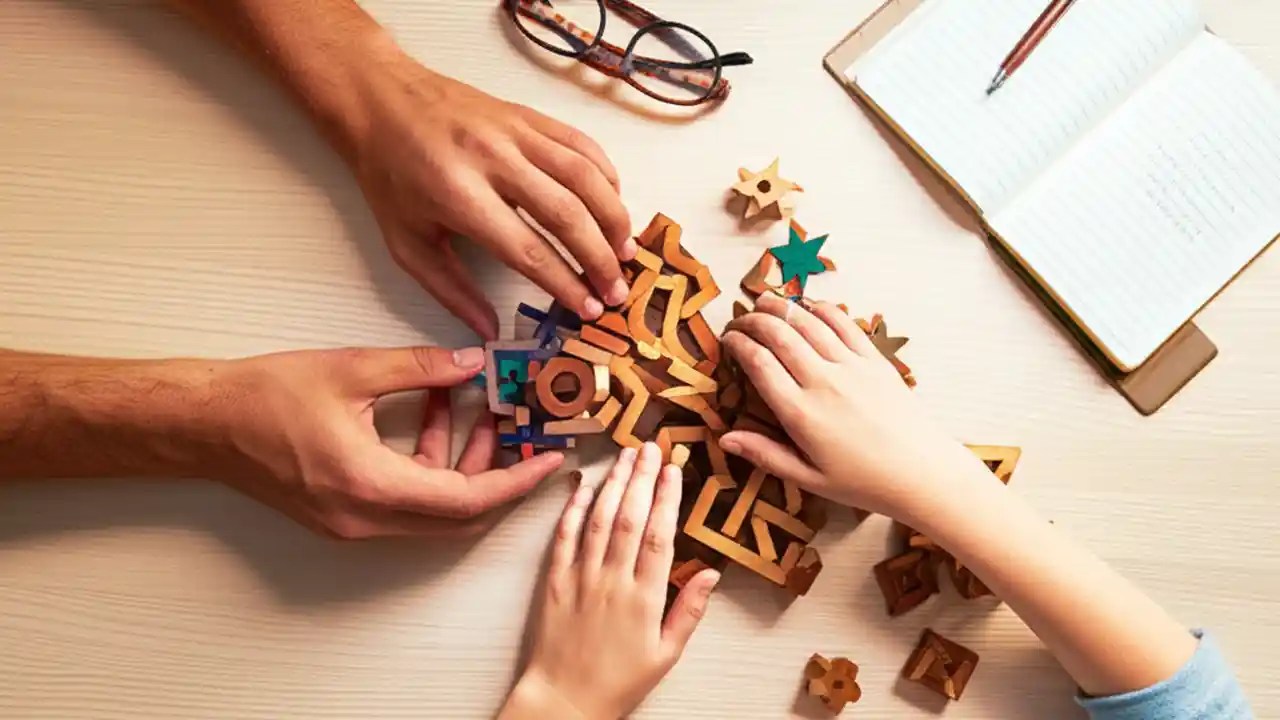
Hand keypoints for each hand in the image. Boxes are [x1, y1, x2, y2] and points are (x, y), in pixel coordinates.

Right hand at [206, 345, 562, 538]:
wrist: (203, 425)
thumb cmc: (263, 398)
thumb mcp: (352, 369)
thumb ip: (421, 368)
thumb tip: (474, 363)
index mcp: (371, 486)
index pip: (468, 501)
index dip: (517, 481)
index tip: (550, 460)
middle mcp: (366, 518)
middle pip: (459, 516)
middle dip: (501, 474)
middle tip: (528, 434)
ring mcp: (354, 521)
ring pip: (434, 508)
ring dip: (464, 463)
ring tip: (483, 408)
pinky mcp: (344, 512)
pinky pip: (406, 497)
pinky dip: (429, 462)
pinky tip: (432, 408)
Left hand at [350, 45, 633, 338]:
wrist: (380, 102)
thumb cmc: (390, 176)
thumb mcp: (406, 243)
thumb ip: (449, 291)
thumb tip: (488, 331)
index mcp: (459, 197)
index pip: (529, 249)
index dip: (565, 283)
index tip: (587, 309)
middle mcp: (493, 160)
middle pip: (566, 214)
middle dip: (599, 258)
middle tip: (616, 291)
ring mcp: (515, 132)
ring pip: (584, 176)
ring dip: (614, 218)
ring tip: (626, 252)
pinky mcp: (528, 115)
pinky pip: (581, 144)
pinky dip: (606, 175)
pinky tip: (613, 204)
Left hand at [501, 444, 719, 719]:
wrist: (565, 701)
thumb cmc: (619, 682)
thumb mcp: (667, 654)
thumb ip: (689, 610)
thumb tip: (712, 573)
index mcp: (644, 598)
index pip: (659, 535)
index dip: (667, 498)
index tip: (674, 469)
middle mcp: (612, 581)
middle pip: (629, 518)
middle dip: (642, 478)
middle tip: (651, 448)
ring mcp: (581, 578)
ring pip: (598, 520)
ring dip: (613, 483)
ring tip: (625, 456)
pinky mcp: (554, 582)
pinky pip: (564, 538)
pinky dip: (573, 509)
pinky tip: (583, 485)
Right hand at [718, 294, 994, 521]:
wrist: (922, 472)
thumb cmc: (863, 482)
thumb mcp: (809, 478)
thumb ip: (765, 454)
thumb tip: (724, 437)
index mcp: (801, 413)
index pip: (759, 364)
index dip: (738, 345)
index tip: (726, 340)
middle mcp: (823, 382)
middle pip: (779, 334)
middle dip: (753, 321)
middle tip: (739, 321)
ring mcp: (851, 366)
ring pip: (808, 322)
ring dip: (782, 307)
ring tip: (764, 302)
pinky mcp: (875, 360)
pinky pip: (844, 323)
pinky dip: (822, 309)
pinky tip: (808, 305)